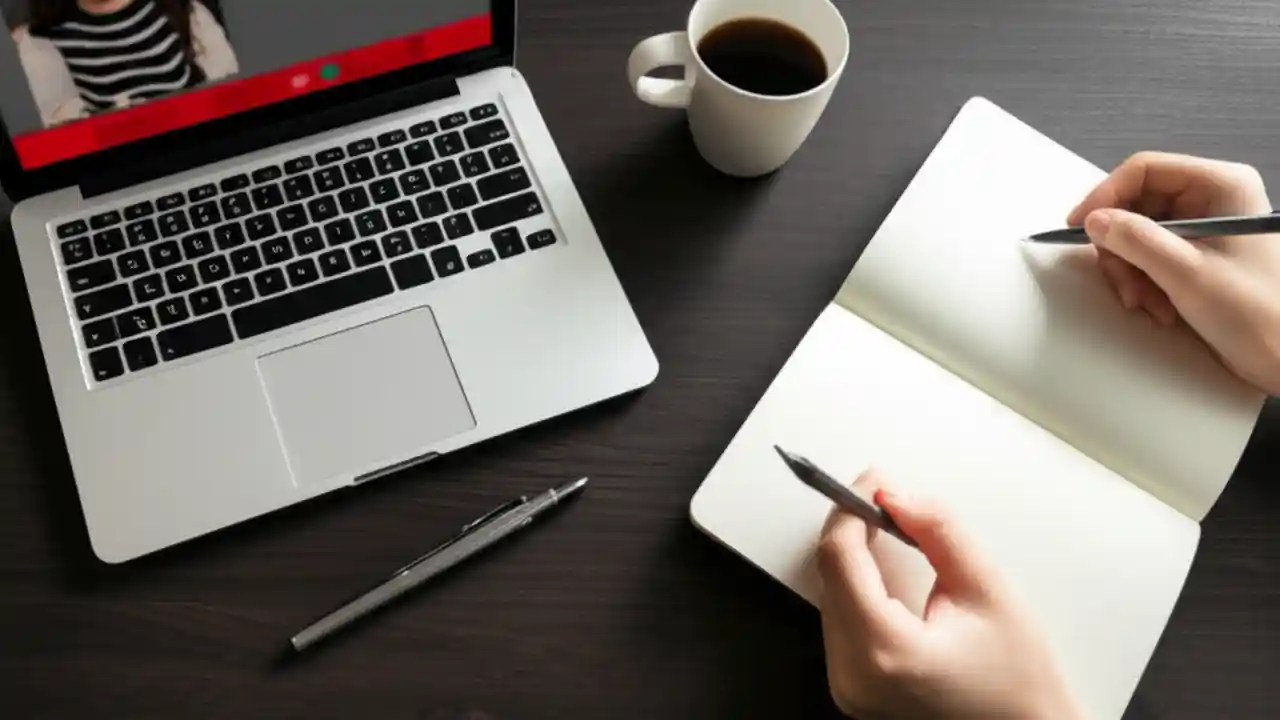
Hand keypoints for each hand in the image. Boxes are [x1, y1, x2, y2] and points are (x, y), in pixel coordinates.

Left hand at [817, 470, 1083, 719]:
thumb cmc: (1020, 680)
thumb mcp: (987, 589)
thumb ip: (937, 531)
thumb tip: (893, 494)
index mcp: (885, 651)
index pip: (840, 558)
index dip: (850, 509)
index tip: (873, 482)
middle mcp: (853, 676)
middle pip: (830, 575)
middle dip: (853, 529)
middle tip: (887, 498)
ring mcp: (848, 688)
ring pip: (831, 594)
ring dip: (854, 557)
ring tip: (892, 533)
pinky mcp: (851, 689)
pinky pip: (840, 620)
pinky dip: (858, 587)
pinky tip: (884, 572)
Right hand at [1067, 152, 1279, 394]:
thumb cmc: (1255, 313)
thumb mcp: (1188, 274)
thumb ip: (1137, 241)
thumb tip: (1093, 220)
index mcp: (1221, 185)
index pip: (1145, 169)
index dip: (1106, 196)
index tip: (1078, 227)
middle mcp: (1212, 198)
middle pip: (1136, 204)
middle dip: (1121, 248)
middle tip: (1123, 285)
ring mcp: (1204, 227)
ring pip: (1137, 233)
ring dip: (1131, 272)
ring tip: (1146, 303)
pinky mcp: (1196, 254)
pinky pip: (1149, 256)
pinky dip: (1143, 282)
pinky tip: (1159, 308)